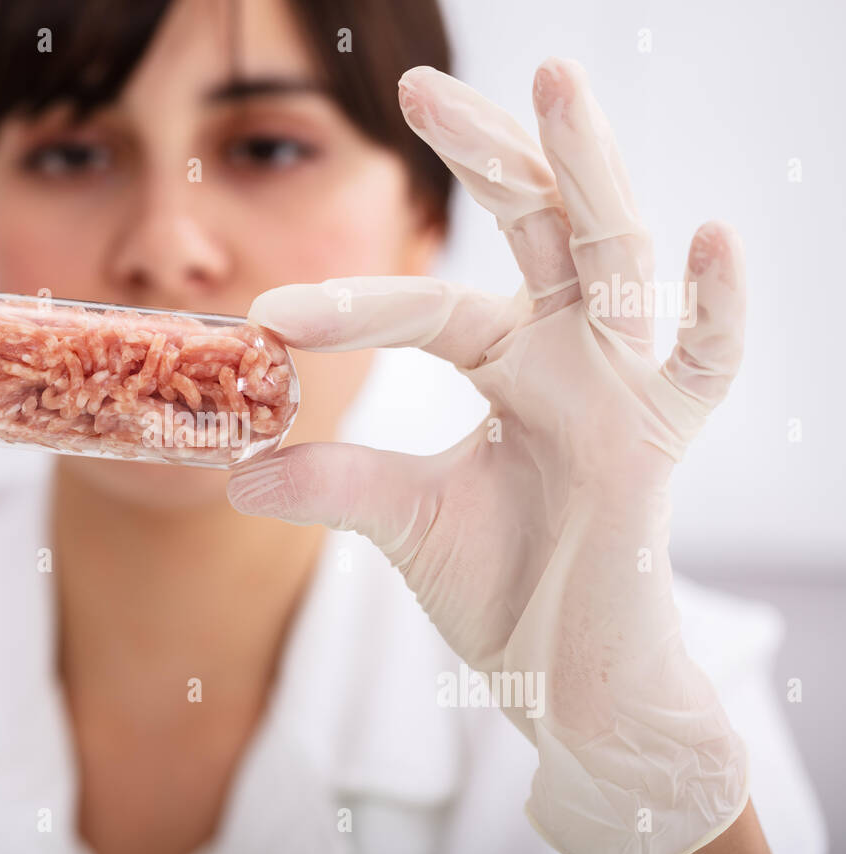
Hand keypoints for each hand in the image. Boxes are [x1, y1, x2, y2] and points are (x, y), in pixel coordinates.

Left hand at [228, 60, 749, 853]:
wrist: (565, 677)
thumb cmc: (499, 585)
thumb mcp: (403, 519)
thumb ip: (333, 484)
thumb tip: (237, 477)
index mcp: (506, 357)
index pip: (428, 303)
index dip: (353, 303)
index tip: (270, 314)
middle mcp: (567, 351)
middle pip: (535, 225)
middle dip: (487, 152)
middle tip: (419, 87)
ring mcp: (621, 384)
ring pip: (615, 254)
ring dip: (589, 167)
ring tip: (555, 80)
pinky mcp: (665, 438)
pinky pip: (707, 363)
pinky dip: (713, 305)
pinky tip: (709, 237)